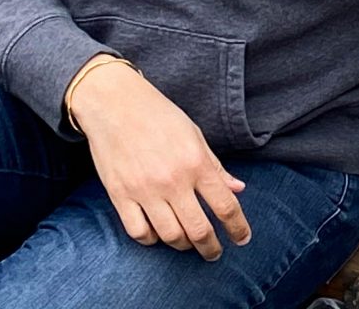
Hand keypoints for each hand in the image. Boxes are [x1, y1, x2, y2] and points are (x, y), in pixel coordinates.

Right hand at [64, 56, 252, 260]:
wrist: (116, 105)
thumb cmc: (160, 116)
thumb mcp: (195, 136)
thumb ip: (216, 166)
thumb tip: (238, 189)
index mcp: (196, 163)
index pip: (225, 205)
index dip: (238, 228)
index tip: (243, 239)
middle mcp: (173, 180)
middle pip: (199, 229)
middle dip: (211, 247)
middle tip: (215, 253)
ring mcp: (145, 190)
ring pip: (170, 235)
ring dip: (184, 245)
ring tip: (189, 244)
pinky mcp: (120, 196)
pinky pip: (139, 232)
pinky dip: (152, 240)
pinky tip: (159, 235)